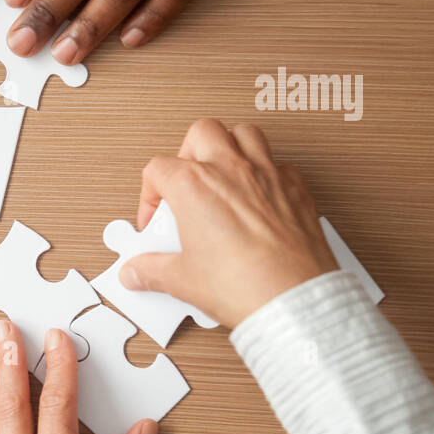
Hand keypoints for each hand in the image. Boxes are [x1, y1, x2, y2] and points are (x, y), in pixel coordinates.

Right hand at [119, 119, 337, 327]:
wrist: (293, 301)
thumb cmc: (244, 285)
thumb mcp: (182, 281)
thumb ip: (152, 271)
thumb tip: (136, 272)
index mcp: (194, 185)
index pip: (158, 169)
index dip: (149, 195)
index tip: (155, 221)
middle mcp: (230, 170)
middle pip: (201, 133)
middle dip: (187, 153)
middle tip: (185, 183)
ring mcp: (266, 175)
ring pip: (245, 133)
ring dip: (229, 146)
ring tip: (221, 174)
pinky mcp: (296, 189)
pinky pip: (280, 163)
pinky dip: (266, 172)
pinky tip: (259, 196)